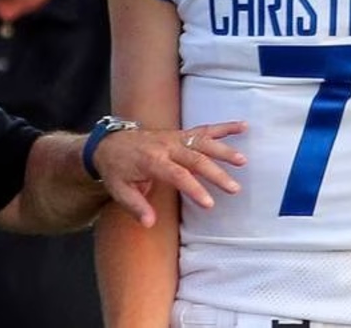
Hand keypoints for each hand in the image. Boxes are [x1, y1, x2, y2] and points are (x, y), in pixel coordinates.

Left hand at [93, 120, 247, 226]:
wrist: (107, 143)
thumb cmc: (115, 169)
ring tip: (242, 161)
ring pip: (203, 142)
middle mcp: (165, 146)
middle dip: (216, 174)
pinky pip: (204, 129)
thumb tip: (149, 223)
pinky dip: (224, 128)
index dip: (194, 189)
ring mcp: (174, 137)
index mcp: (151, 161)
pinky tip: (243, 127)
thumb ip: (135, 207)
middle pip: (195, 159)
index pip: (177, 175)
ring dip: (223, 150)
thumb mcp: (118, 190)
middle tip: (234, 188)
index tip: (210, 203)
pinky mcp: (179, 133)